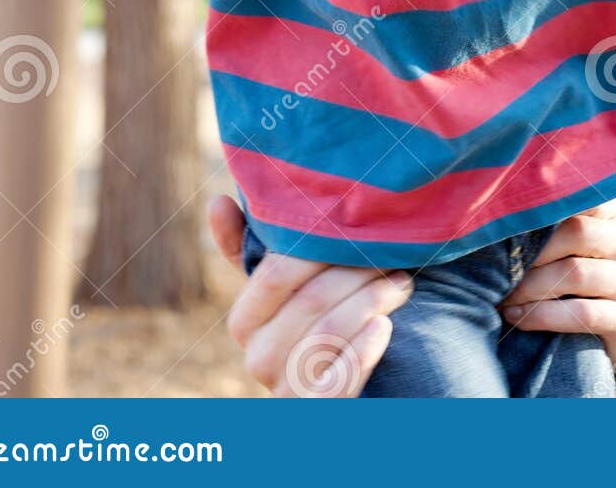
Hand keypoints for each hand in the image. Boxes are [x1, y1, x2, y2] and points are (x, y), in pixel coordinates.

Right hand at [207, 194, 412, 397]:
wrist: (340, 388)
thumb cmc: (315, 322)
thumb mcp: (287, 286)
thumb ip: (253, 247)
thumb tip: (216, 200)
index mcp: (245, 322)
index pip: (275, 275)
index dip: (316, 248)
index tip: (354, 230)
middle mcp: (257, 359)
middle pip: (309, 302)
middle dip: (355, 275)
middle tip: (390, 257)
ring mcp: (285, 391)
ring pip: (327, 336)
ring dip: (370, 304)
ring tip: (400, 285)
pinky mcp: (315, 415)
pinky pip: (337, 383)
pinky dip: (362, 351)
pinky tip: (383, 328)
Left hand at [501, 197, 615, 369]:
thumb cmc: (596, 269)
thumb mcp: (591, 237)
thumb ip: (562, 218)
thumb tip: (504, 207)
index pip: (581, 196)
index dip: (542, 207)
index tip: (507, 218)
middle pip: (576, 233)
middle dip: (533, 251)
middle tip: (501, 265)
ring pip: (574, 274)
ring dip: (530, 286)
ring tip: (504, 294)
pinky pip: (579, 314)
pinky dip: (541, 315)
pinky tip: (517, 316)